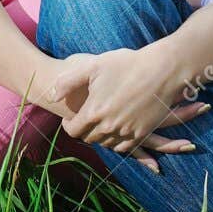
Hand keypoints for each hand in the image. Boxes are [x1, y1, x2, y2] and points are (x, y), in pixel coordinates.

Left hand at [47, 48, 205, 157]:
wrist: (162, 70)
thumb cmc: (126, 64)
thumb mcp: (92, 66)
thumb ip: (67, 82)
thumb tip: (51, 96)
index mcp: (94, 112)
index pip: (73, 131)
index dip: (70, 124)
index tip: (72, 116)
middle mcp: (108, 127)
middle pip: (89, 138)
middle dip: (85, 129)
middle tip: (87, 117)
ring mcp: (126, 132)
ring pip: (106, 144)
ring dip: (101, 136)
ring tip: (102, 121)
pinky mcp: (142, 134)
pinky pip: (124, 147)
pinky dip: (118, 141)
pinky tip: (117, 128)